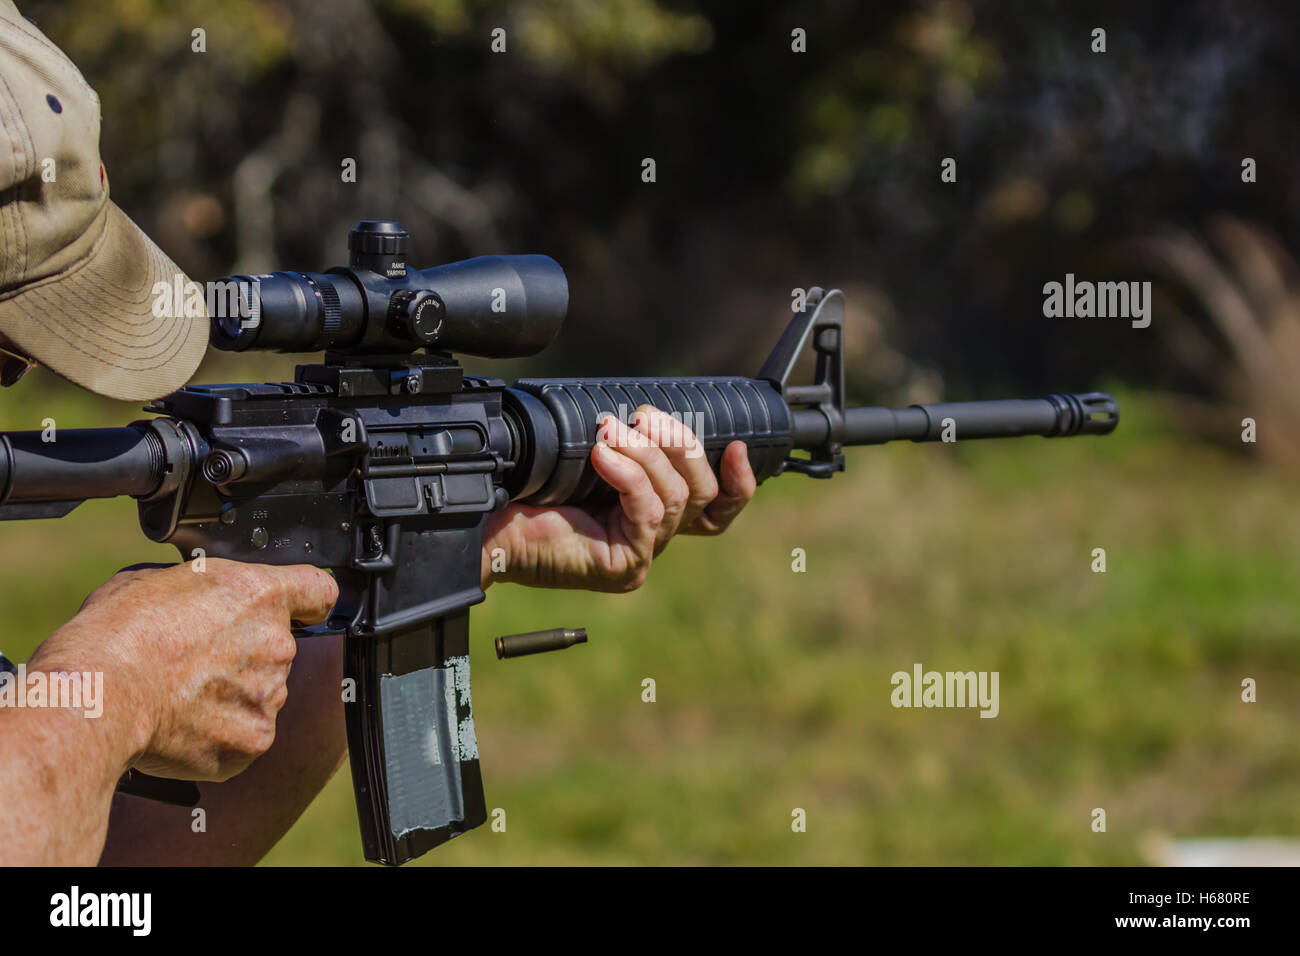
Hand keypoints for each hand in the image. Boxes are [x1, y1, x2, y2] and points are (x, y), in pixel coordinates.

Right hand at [30, 559, 336, 781]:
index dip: (306, 602)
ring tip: (180, 696)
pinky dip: (220, 735)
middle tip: (195, 663)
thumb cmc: (115, 636)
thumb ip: (201, 590)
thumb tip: (199, 600)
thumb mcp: (156, 580)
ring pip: (262, 693)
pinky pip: (246, 735)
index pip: (318, 591)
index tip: (297, 611)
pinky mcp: (254, 740)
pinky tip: (183, 725)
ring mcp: (269, 695)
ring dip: (233, 696)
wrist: (98, 697)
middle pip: (278, 648)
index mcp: (258, 594)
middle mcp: (276, 643)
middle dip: (245, 655)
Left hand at [481, 405, 756, 591]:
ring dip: (645, 454)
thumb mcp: (591, 456)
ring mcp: (640, 556)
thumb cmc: (527, 488)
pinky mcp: (624, 567)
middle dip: (680, 445)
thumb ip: (627, 443)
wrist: (487, 523)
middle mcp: (650, 538)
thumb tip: (647, 414)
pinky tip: (601, 456)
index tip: (737, 444)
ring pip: (674, 498)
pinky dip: (627, 476)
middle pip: (701, 494)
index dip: (737, 481)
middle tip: (641, 416)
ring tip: (608, 431)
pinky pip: (646, 512)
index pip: (715, 508)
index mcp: (649, 514)